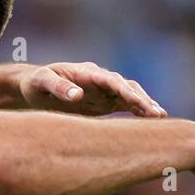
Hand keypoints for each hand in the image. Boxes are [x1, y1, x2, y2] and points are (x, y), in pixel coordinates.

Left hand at [18, 62, 165, 117]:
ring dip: (145, 104)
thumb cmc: (35, 83)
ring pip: (130, 95)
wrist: (33, 87)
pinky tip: (151, 122)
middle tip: (158, 114)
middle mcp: (99, 80)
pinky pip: (125, 105)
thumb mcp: (41, 82)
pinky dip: (138, 111)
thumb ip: (58, 87)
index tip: (138, 103)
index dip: (126, 91)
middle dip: (142, 99)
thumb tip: (78, 96)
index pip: (111, 81)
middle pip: (126, 87)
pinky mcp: (104, 102)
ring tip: (160, 117)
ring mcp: (103, 91)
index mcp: (86, 73)